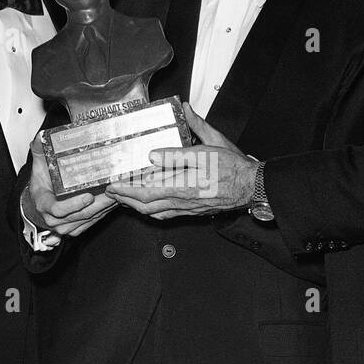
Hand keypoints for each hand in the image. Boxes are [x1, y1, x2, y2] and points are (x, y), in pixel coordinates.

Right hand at [27, 131, 117, 236]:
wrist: (39, 202)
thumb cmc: (41, 184)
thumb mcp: (38, 166)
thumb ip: (39, 151)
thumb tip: (40, 137)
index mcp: (44, 204)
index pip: (58, 209)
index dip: (74, 204)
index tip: (88, 196)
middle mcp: (54, 219)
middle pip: (80, 214)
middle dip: (99, 204)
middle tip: (112, 191)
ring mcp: (65, 226)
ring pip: (89, 219)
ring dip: (104, 208)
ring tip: (117, 194)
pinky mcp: (76, 228)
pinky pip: (92, 222)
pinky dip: (104, 212)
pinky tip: (114, 201)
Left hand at [106, 104, 256, 219]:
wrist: (251, 186)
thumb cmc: (233, 167)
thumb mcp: (208, 149)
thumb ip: (178, 151)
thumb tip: (154, 151)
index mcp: (183, 185)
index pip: (146, 191)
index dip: (126, 190)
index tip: (113, 185)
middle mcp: (183, 200)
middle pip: (146, 205)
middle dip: (125, 200)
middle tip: (112, 192)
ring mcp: (188, 208)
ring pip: (155, 212)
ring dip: (136, 206)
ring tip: (124, 198)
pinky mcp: (194, 210)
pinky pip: (167, 214)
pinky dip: (153, 211)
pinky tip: (149, 206)